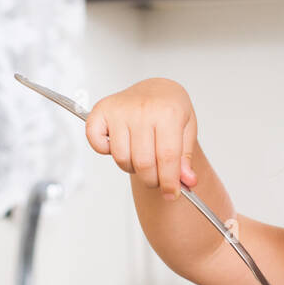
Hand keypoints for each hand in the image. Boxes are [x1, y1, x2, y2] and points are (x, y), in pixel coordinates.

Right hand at [85, 78, 198, 197]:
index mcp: (168, 112)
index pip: (167, 157)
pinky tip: (120, 145)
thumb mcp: (187, 131)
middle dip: (152, 180)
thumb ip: (186, 158)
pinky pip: (96, 142)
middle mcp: (143, 109)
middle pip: (143, 163)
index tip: (171, 194)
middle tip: (157, 178)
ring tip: (141, 158)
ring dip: (131, 168)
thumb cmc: (171, 111)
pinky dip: (104, 150)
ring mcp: (120, 109)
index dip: (169, 182)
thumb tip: (187, 181)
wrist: (157, 90)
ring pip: (122, 158)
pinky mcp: (101, 110)